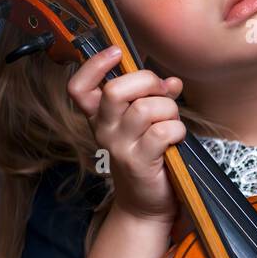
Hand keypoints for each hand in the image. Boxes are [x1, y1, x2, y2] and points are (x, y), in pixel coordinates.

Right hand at [67, 45, 185, 224]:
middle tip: (162, 92)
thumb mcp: (147, 122)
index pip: (79, 88)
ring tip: (172, 122)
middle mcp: (104, 130)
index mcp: (100, 116)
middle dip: (147, 82)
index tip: (116, 52)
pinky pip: (163, 132)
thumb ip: (156, 97)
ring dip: (169, 110)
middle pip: (115, 90)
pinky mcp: (138, 162)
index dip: (94, 65)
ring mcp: (119, 147)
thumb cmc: (149, 157)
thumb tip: (172, 82)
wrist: (147, 204)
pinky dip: (177, 130)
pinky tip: (177, 140)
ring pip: (145, 109)